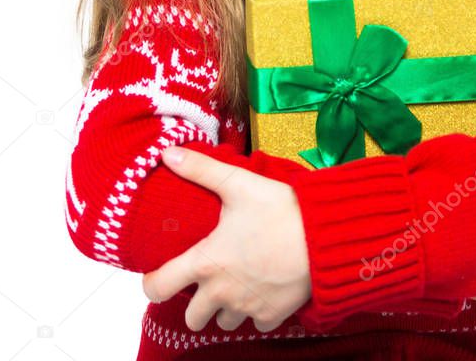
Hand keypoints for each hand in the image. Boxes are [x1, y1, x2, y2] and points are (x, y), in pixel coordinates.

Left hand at [141, 146, 311, 332]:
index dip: (152, 284)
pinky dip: (257, 311)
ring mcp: (247, 307)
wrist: (324, 236)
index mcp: (205, 262)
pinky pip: (256, 323)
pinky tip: (264, 288)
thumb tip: (167, 153)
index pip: (159, 288)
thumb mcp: (238, 183)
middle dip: (196, 303)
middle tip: (207, 280)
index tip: (159, 276)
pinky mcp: (272, 315)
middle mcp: (221, 292)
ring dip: (227, 307)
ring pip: (224, 322)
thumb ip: (201, 169)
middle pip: (192, 318)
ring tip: (238, 282)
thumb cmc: (280, 209)